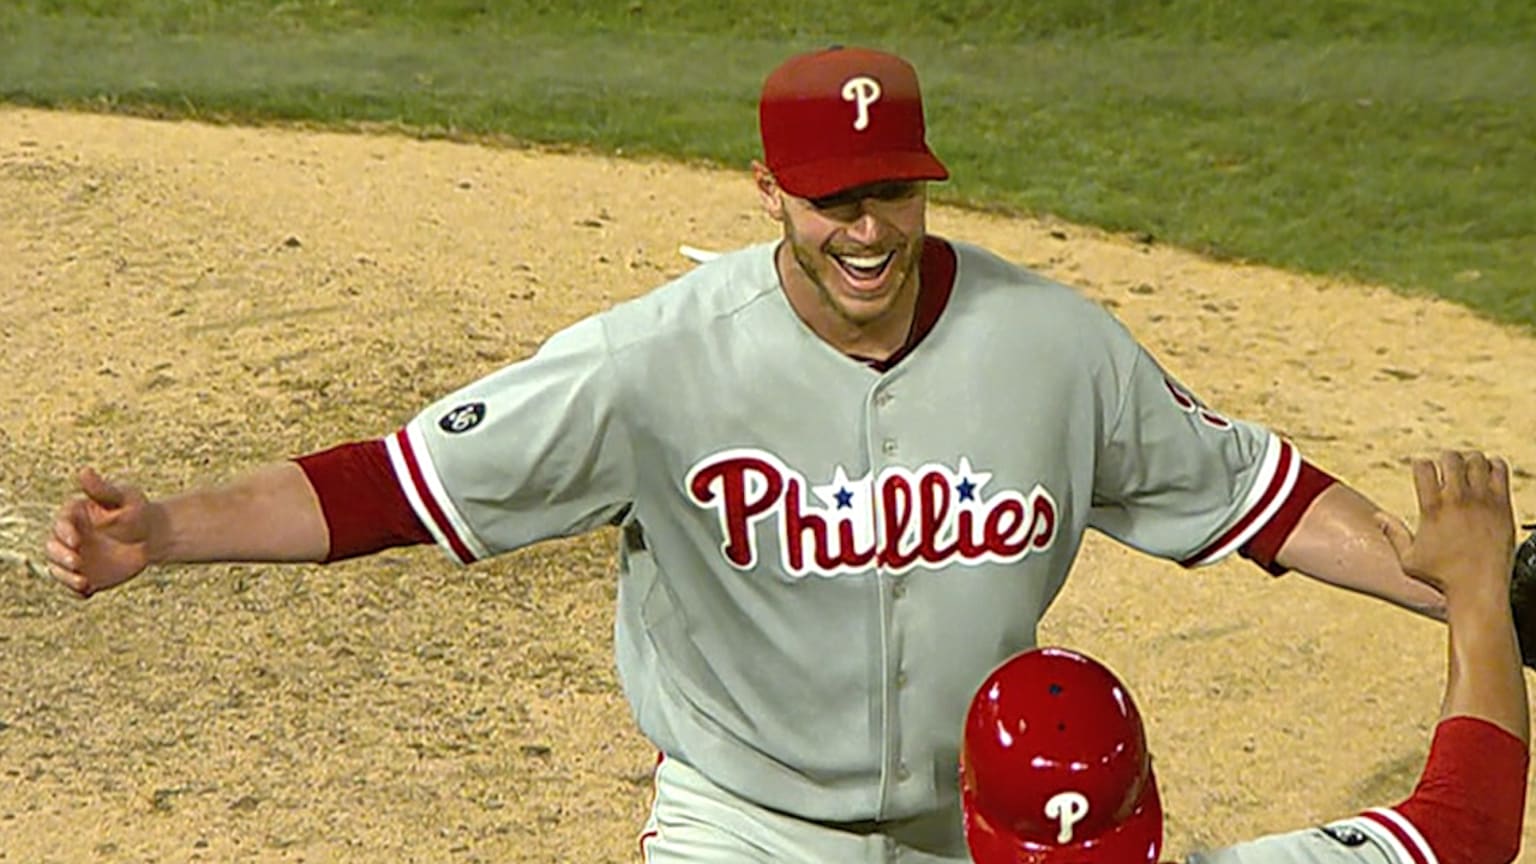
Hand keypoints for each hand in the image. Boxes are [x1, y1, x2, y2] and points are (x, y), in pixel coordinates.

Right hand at [46, 468, 160, 597]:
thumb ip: (102, 490)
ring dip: (65, 577)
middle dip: (60, 557)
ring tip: (83, 582)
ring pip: (58, 569)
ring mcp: (75, 557)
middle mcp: (68, 537)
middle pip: (52, 548)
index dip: (64, 533)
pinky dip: (76, 590)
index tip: (77, 541)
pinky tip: (88, 592)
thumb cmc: (137, 511)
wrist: (152, 536)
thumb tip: (84, 471)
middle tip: (77, 563)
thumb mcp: (124, 498)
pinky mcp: (84, 575)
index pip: (60, 524)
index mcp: (73, 516)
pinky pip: (74, 586)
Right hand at [1378, 450, 1515, 602]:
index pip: (1423, 466)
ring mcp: (1483, 502)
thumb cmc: (1443, 578)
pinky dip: (1492, 465)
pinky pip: (1500, 470)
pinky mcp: (1503, 506)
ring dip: (1469, 461)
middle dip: (1445, 458)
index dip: (1420, 465)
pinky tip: (1487, 474)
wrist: (1480, 589)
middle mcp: (1458, 501)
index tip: (1423, 472)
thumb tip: (1377, 517)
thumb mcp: (1409, 559)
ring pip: (1477, 460)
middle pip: (1451, 457)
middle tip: (1446, 468)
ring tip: (1467, 470)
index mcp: (1433, 509)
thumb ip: (1393, 534)